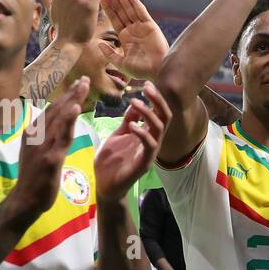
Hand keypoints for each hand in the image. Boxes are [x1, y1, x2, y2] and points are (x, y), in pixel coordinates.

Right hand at [9, 77, 88, 225]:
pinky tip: (76, 108)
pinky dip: (69, 121)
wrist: (25, 201)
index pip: (51, 110)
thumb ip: (44, 137)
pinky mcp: (50, 158)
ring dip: (72, 100)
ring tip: (83, 86)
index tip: (78, 84)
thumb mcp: (36, 152)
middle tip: (85, 79)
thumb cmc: (33, 178)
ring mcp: (42, 145)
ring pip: (59, 118)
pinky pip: (62, 137)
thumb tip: (54, 124)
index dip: (65, 96)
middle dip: (71, 93)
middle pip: (56, 109)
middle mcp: (35, 135)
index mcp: (33, 132)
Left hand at [95, 81, 171, 202]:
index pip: (158, 113)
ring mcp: (149, 153)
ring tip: (134, 102)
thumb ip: (128, 120)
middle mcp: (152, 142)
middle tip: (146, 87)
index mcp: (146, 135)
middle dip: (157, 101)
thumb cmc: (111, 162)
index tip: (146, 84)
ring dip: (148, 113)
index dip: (155, 98)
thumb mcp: (118, 135)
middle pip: (164, 118)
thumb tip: (135, 104)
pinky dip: (142, 133)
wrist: (104, 185)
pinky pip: (149, 146)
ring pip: (159, 129)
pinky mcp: (144, 164)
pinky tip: (131, 124)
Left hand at [102, 0, 167, 79]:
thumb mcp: (121, 63)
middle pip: (121, 11)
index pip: (114, 18)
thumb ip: (110, 54)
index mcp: (125, 36)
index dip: (107, 8)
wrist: (157, 72)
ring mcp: (142, 26)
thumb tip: (98, 44)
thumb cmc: (141, 70)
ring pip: (130, 9)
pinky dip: (136, 4)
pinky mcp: (151, 26)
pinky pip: (142, 12)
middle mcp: (133, 29)